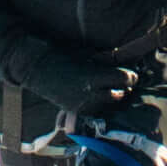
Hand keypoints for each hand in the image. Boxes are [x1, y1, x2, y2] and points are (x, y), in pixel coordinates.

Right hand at [19, 46, 139, 117]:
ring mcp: (82, 105)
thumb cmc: (61, 54)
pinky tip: (95, 95)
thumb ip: (105, 61)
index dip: (130, 76)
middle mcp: (89, 94)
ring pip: (109, 104)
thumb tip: (124, 61)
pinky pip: (96, 109)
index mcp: (92, 77)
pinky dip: (99, 103)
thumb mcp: (86, 54)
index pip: (124, 79)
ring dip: (111, 96)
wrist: (35, 68)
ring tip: (109, 88)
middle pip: (120, 94)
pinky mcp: (75, 111)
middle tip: (122, 81)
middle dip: (123, 87)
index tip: (131, 73)